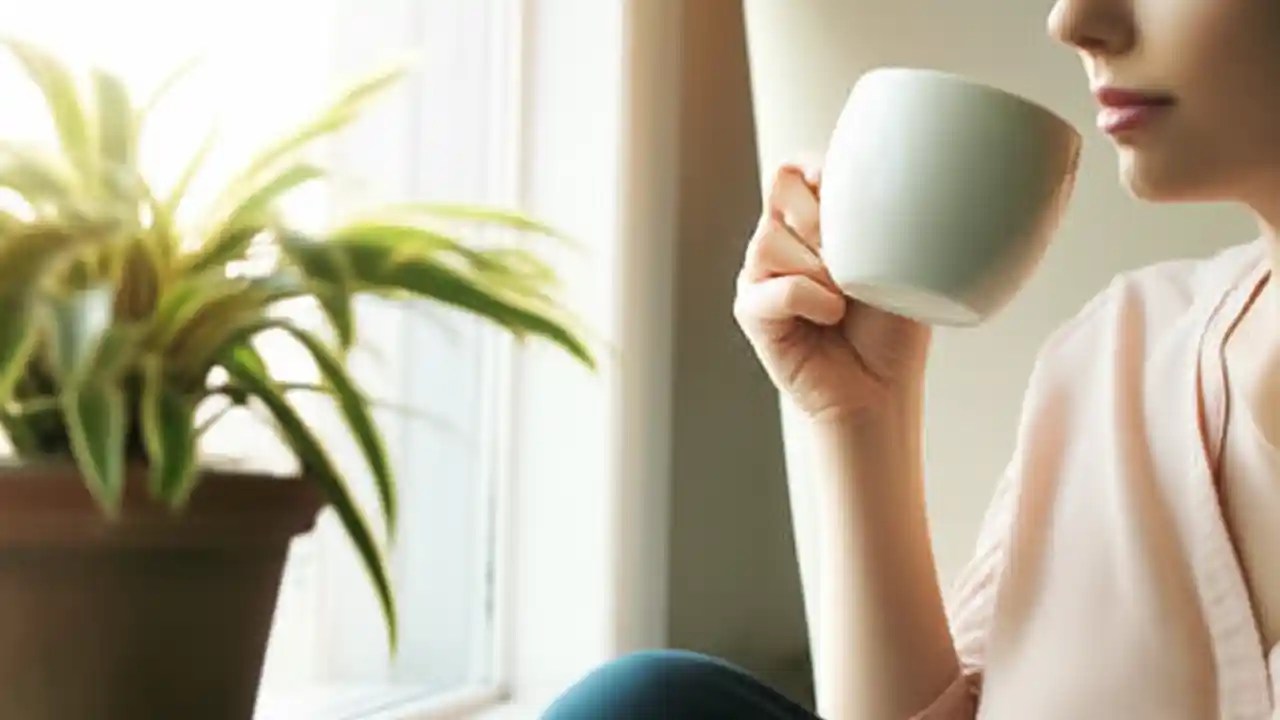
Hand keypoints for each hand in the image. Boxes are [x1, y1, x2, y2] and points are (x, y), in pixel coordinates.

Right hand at [733, 159, 931, 421]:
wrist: (880, 390)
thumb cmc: (893, 328)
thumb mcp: (898, 257)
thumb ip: (876, 214)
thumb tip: (875, 180)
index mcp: (811, 220)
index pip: (798, 165)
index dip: (824, 175)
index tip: (859, 208)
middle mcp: (781, 239)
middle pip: (780, 186)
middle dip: (823, 218)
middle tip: (854, 259)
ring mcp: (760, 273)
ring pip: (770, 238)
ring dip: (820, 267)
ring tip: (845, 297)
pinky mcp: (751, 310)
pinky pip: (775, 287)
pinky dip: (811, 299)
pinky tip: (832, 316)